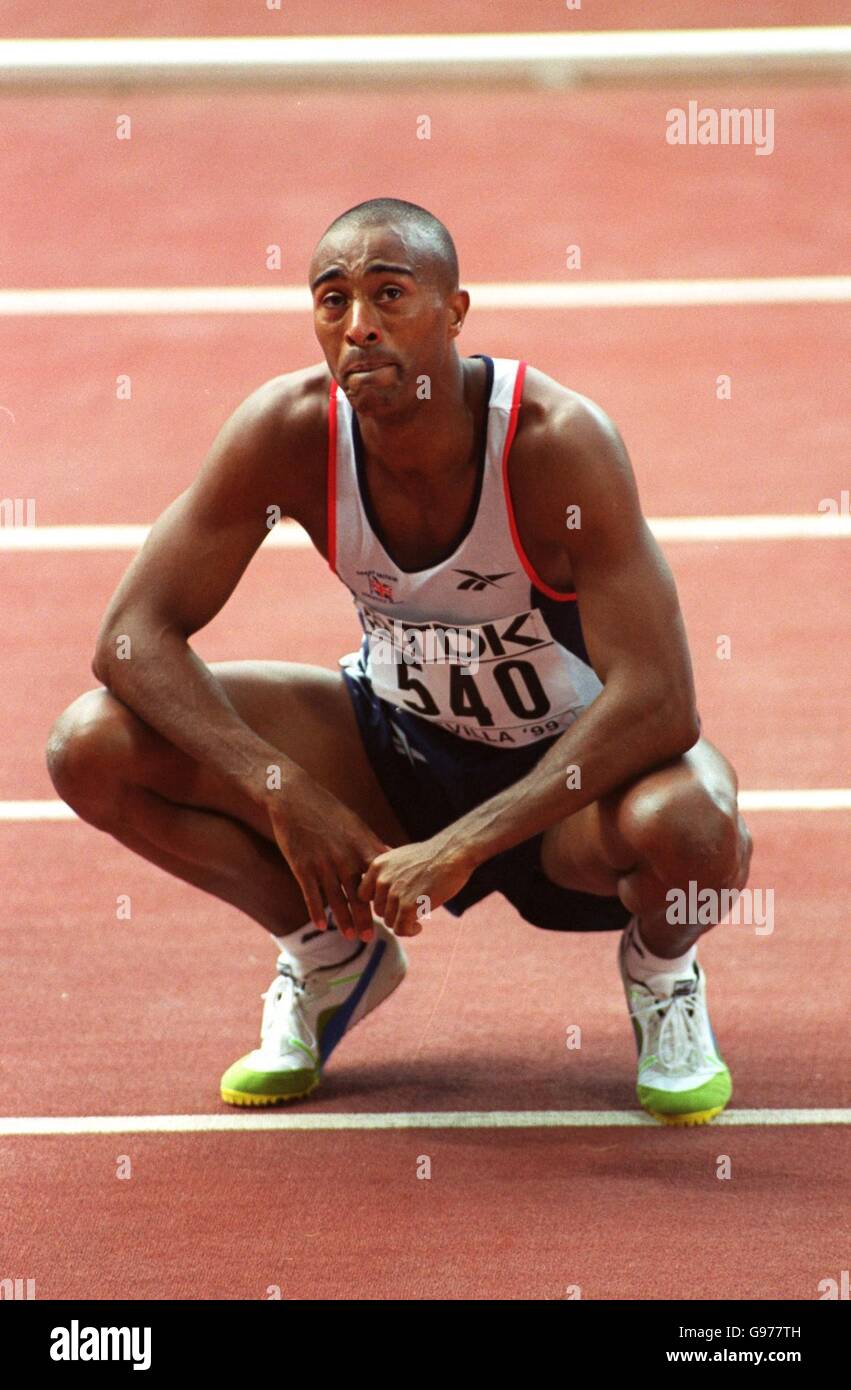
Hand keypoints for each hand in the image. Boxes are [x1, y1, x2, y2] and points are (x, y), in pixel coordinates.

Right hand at [268, 773, 389, 940]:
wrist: (294, 797)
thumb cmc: (328, 811)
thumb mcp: (356, 825)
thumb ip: (371, 845)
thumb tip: (392, 856)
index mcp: (361, 846)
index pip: (379, 879)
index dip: (385, 898)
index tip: (392, 913)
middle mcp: (345, 857)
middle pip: (358, 895)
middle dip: (366, 918)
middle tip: (371, 937)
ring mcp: (323, 863)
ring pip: (336, 900)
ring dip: (344, 921)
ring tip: (351, 937)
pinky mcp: (302, 866)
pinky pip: (311, 895)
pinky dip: (316, 912)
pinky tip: (321, 926)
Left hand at [358, 838, 474, 935]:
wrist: (453, 851)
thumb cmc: (432, 856)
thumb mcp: (401, 859)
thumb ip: (388, 875)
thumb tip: (382, 896)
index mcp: (377, 865)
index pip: (363, 894)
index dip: (379, 901)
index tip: (394, 903)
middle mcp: (382, 879)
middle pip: (378, 910)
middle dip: (394, 913)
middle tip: (411, 910)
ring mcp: (394, 893)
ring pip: (390, 921)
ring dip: (404, 922)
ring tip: (418, 916)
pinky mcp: (408, 906)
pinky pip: (401, 929)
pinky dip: (409, 931)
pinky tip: (419, 927)